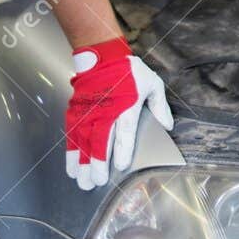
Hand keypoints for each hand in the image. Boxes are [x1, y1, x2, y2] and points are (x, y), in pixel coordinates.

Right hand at [65, 36, 174, 190]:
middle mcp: (105, 112)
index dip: (123, 150)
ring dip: (81, 162)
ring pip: (83, 141)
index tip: (122, 166)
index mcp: (126, 106)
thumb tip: (168, 126)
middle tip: (96, 182)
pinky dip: (71, 151)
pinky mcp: (76, 112)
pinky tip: (71, 166)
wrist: (102, 56)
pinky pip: (72, 135)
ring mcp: (88, 112)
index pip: (124, 132)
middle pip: (100, 141)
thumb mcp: (153, 84)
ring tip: (80, 180)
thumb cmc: (129, 71)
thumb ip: (160, 106)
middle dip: (97, 164)